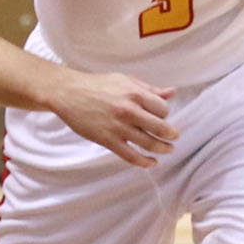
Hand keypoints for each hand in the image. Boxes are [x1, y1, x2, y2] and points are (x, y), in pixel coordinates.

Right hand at [49, 71, 177, 166]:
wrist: (69, 93)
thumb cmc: (98, 85)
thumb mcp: (125, 80)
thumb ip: (150, 89)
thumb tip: (172, 93)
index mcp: (135, 93)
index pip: (163, 109)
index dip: (165, 114)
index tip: (162, 117)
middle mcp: (129, 111)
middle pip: (160, 128)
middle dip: (171, 134)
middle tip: (174, 137)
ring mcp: (118, 127)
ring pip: (148, 144)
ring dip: (163, 149)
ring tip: (168, 149)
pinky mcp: (108, 140)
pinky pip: (131, 156)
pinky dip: (144, 162)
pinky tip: (151, 162)